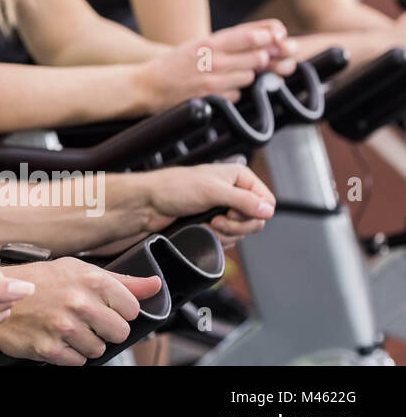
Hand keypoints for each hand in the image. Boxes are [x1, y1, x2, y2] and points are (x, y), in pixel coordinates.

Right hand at [0, 257, 160, 364]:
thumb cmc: (39, 281)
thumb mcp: (78, 270)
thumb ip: (121, 281)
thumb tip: (154, 285)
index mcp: (91, 280)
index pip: (131, 309)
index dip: (118, 310)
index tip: (103, 307)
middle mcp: (79, 303)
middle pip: (119, 333)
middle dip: (105, 329)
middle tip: (85, 320)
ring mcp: (65, 327)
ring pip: (99, 349)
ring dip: (85, 343)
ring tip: (66, 327)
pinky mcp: (51, 348)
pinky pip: (78, 362)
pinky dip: (68, 354)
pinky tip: (56, 337)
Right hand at [138, 19, 296, 107]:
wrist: (147, 85)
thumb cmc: (174, 64)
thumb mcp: (197, 44)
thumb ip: (226, 42)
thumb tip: (262, 37)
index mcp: (209, 43)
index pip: (249, 35)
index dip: (267, 35)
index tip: (275, 36)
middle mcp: (213, 60)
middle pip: (257, 57)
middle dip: (260, 59)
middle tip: (255, 58)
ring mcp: (214, 81)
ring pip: (249, 77)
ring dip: (245, 76)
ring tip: (228, 75)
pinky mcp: (212, 99)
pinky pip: (237, 95)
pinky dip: (233, 93)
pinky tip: (219, 89)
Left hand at [145, 163, 275, 245]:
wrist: (148, 205)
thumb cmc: (172, 188)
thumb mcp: (212, 191)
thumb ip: (242, 200)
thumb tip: (267, 210)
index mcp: (238, 177)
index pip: (266, 200)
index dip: (255, 211)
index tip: (233, 211)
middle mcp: (233, 192)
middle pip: (256, 219)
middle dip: (237, 225)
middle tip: (217, 220)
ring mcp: (223, 209)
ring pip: (242, 232)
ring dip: (225, 233)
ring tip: (207, 224)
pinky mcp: (214, 224)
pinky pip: (229, 239)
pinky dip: (218, 238)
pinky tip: (204, 230)